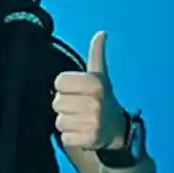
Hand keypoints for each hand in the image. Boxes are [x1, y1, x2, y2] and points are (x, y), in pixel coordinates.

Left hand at [53, 31, 126, 149]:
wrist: (117, 130)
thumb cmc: (103, 99)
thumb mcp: (101, 77)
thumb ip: (96, 55)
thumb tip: (101, 33)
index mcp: (96, 83)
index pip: (58, 82)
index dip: (64, 88)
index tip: (77, 91)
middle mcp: (96, 101)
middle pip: (56, 102)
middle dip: (65, 106)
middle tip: (80, 108)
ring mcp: (93, 121)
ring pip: (59, 121)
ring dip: (67, 122)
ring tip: (81, 120)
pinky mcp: (89, 139)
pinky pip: (64, 137)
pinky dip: (70, 137)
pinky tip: (82, 132)